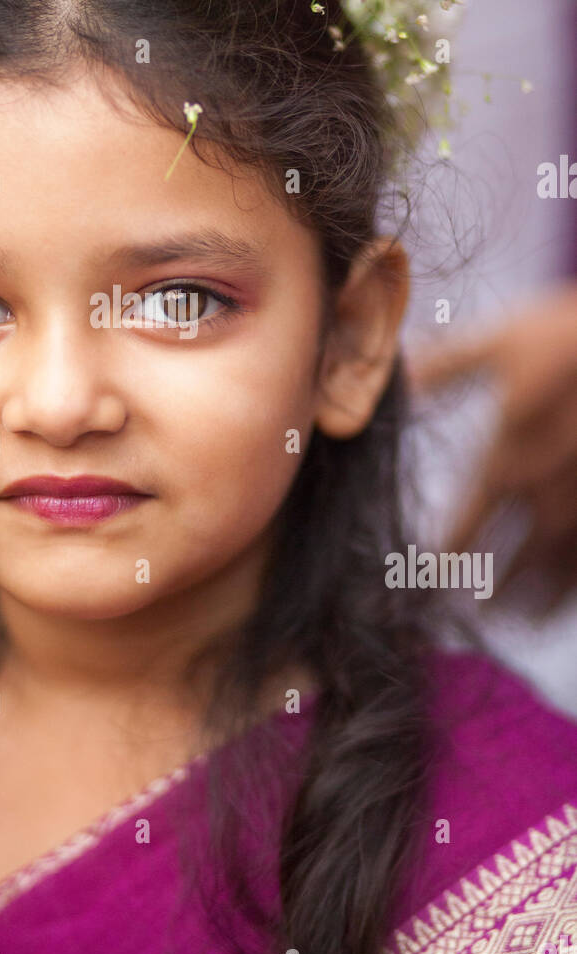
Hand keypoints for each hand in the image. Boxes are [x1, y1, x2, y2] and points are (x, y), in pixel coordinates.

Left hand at [406, 281, 576, 611]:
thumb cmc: (566, 337)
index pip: (466, 527)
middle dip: (493, 587)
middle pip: (514, 561)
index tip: (429, 577)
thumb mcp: (500, 343)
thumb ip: (443, 368)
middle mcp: (546, 497)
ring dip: (536, 597)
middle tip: (473, 610)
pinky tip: (565, 595)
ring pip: (560, 569)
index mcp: (506, 461)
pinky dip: (573, 585)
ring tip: (517, 616)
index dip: (446, 556)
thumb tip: (395, 375)